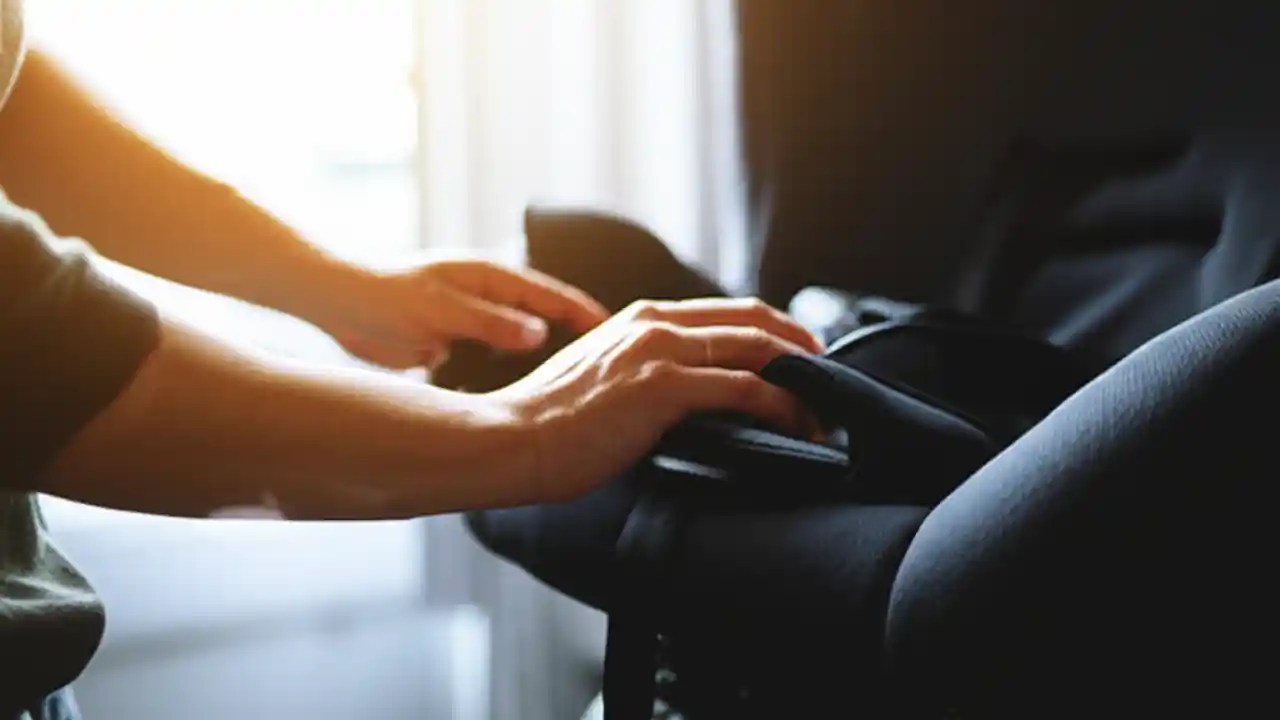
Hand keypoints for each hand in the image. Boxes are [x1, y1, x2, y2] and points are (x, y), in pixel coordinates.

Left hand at [319, 259, 608, 369]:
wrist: (336, 305)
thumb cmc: (383, 296)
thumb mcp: (441, 310)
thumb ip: (491, 323)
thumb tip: (541, 335)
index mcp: (490, 278)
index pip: (552, 296)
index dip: (585, 315)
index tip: (617, 334)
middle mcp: (487, 299)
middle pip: (544, 321)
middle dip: (575, 341)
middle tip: (610, 369)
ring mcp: (473, 322)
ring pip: (520, 346)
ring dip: (543, 365)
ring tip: (576, 392)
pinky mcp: (455, 346)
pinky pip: (493, 365)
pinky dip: (509, 379)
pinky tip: (523, 403)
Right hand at [489, 297, 825, 502]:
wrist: (511, 440)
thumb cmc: (547, 425)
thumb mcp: (597, 380)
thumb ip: (638, 374)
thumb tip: (677, 399)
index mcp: (639, 319)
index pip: (723, 312)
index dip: (771, 329)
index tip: (796, 353)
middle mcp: (653, 323)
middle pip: (751, 320)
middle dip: (799, 345)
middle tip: (826, 372)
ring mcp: (659, 350)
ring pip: (757, 350)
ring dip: (799, 380)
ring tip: (822, 408)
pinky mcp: (664, 386)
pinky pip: (744, 387)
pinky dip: (782, 404)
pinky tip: (798, 422)